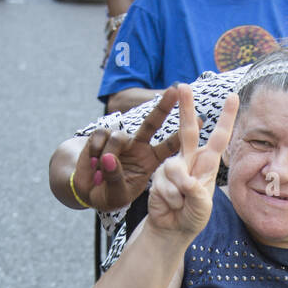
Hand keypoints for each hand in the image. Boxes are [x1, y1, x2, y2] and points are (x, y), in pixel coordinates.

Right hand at [72, 87, 182, 210]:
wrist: (86, 193)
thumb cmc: (108, 197)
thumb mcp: (117, 196)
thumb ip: (116, 179)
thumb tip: (110, 157)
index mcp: (149, 161)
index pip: (169, 147)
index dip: (183, 135)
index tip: (201, 120)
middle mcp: (137, 147)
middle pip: (152, 123)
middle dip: (163, 107)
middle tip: (174, 90)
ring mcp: (120, 141)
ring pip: (119, 136)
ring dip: (109, 155)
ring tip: (101, 174)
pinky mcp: (101, 136)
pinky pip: (102, 136)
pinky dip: (96, 150)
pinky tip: (93, 163)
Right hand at [147, 84, 238, 239]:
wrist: (173, 228)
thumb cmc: (193, 216)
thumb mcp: (202, 208)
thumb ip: (197, 194)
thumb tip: (186, 181)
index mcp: (207, 164)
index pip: (219, 138)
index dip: (226, 118)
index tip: (234, 97)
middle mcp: (190, 160)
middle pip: (187, 130)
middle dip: (185, 108)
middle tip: (182, 86)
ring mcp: (173, 166)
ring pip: (175, 169)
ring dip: (179, 191)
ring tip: (181, 204)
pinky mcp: (158, 176)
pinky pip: (164, 184)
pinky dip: (170, 198)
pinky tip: (171, 204)